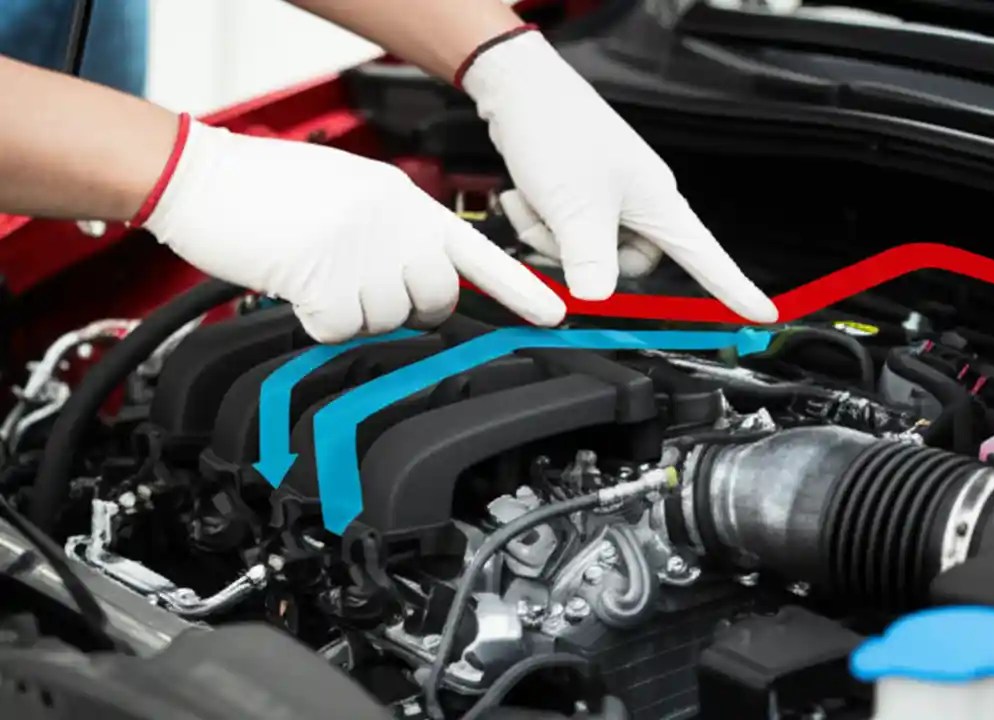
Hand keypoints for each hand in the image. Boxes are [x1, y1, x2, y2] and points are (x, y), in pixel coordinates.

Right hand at [139, 118, 566, 341]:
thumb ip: (393, 234)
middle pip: (434, 300)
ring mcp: (363, 248)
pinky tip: (296, 288)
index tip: (555, 315)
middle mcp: (393, 222)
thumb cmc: (268, 188)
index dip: (519, 289)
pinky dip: (317, 323)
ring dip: (352, 314)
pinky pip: (342, 331)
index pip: (476, 251)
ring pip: (387, 321)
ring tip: (316, 273)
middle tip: (359, 288)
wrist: (201, 174)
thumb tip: (419, 283)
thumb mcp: (349, 195)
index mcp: (404, 201)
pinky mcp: (326, 275)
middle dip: (405, 310)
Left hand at [459, 29, 778, 323]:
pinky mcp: (581, 197)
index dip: (735, 289)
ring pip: (585, 253)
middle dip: (579, 257)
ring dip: (549, 236)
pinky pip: (564, 232)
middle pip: (624, 267)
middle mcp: (640, 204)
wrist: (519, 86)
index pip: (707, 257)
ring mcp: (609, 201)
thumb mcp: (576, 207)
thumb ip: (591, 262)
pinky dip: (539, 220)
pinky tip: (526, 195)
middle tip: (553, 227)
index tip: (762, 314)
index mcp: (659, 204)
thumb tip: (598, 301)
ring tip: (534, 201)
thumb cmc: (558, 132)